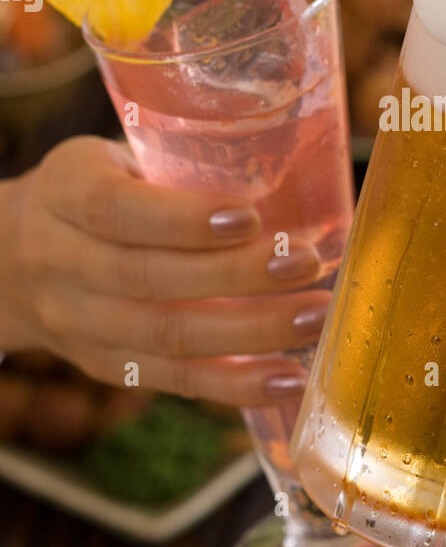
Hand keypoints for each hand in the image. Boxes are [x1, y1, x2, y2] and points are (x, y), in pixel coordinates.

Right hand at [0, 136, 330, 405]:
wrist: (11, 257)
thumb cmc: (96, 192)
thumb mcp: (114, 161)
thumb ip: (175, 169)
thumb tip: (290, 176)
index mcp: (65, 194)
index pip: (118, 211)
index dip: (183, 219)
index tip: (249, 216)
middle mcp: (61, 262)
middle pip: (149, 279)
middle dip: (237, 275)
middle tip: (305, 263)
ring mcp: (79, 323)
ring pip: (166, 337)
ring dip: (250, 332)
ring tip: (314, 316)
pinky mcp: (104, 366)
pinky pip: (173, 380)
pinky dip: (235, 385)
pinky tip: (288, 379)